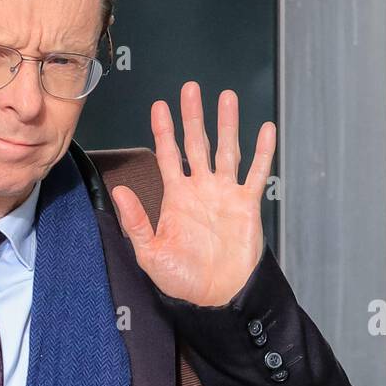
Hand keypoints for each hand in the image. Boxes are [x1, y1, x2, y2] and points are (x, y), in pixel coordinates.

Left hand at [111, 81, 275, 306]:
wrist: (215, 297)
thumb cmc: (182, 280)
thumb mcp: (151, 253)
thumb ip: (137, 221)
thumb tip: (120, 191)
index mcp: (176, 198)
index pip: (168, 155)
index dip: (164, 130)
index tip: (159, 105)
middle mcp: (200, 190)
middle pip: (197, 143)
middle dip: (194, 116)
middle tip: (192, 88)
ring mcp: (225, 194)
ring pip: (227, 150)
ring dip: (227, 124)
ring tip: (227, 97)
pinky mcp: (247, 205)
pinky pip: (256, 173)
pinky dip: (262, 152)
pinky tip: (265, 130)